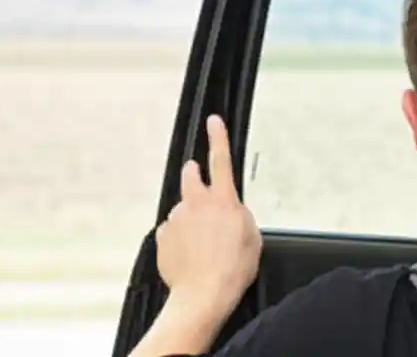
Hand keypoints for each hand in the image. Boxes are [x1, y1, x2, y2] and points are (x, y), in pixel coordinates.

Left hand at [156, 115, 262, 320]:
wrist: (203, 295)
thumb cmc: (232, 269)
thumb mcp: (253, 238)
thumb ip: (241, 216)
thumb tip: (231, 211)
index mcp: (224, 200)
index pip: (221, 159)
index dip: (218, 137)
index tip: (214, 121)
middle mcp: (196, 203)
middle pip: (191, 175)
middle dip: (194, 174)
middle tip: (200, 186)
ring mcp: (177, 219)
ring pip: (182, 208)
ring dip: (190, 217)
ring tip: (201, 244)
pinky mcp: (163, 236)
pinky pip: (171, 230)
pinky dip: (179, 238)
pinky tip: (189, 254)